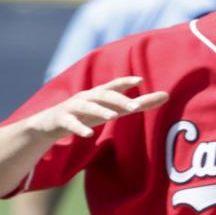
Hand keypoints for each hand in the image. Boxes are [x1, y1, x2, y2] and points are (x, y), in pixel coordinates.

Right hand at [27, 76, 169, 140]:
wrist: (49, 124)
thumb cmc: (87, 115)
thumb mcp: (112, 110)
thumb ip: (138, 104)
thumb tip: (166, 96)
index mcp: (98, 94)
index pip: (113, 86)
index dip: (125, 82)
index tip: (140, 80)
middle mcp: (86, 97)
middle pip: (103, 95)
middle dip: (119, 99)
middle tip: (135, 106)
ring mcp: (72, 107)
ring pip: (86, 106)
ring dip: (100, 110)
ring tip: (112, 117)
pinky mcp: (61, 120)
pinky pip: (70, 123)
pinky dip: (79, 128)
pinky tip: (88, 134)